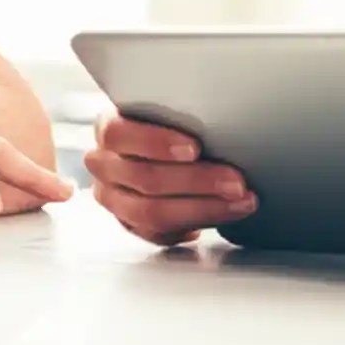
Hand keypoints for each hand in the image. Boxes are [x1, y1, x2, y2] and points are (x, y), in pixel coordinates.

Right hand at [87, 113, 256, 245]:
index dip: (156, 143)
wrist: (154, 151)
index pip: (119, 135)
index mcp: (109, 128)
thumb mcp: (170, 111)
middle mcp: (104, 165)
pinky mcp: (129, 224)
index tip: (194, 149)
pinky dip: (192, 226)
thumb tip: (225, 120)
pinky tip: (220, 217)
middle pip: (145, 178)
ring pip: (152, 213)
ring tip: (239, 203)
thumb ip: (182, 116)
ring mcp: (113, 199)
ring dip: (203, 209)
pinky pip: (158, 234)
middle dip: (197, 182)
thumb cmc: (169, 126)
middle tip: (236, 183)